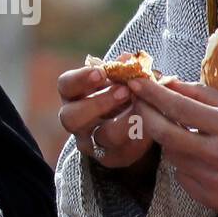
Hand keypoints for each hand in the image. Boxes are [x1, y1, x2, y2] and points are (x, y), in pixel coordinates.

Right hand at [57, 55, 155, 169]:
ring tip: (142, 108)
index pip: (66, 85)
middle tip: (124, 91)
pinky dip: (138, 137)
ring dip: (122, 122)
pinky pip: (122, 152)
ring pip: (98, 138)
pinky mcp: (111, 158)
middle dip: (99, 103)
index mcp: (73, 94)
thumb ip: (123, 69)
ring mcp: (91, 142)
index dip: (81, 79)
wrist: (134, 122)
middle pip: (71, 117)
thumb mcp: (120, 78)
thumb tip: (126, 58)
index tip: (102, 72)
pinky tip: (151, 125)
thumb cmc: (122, 91)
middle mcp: (76, 120)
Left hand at [127, 77, 217, 216]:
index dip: (153, 94)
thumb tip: (167, 82)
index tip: (136, 83)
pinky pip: (181, 176)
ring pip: (171, 155)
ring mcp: (213, 181)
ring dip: (169, 140)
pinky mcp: (209, 199)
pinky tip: (202, 159)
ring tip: (186, 133)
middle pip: (165, 135)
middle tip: (138, 103)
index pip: (179, 108)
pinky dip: (184, 163)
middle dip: (146, 115)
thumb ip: (201, 95)